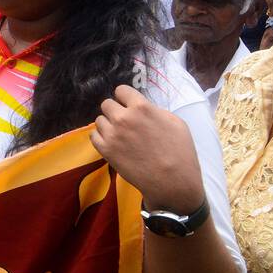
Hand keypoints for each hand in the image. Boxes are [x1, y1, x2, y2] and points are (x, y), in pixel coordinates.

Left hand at [90, 85, 204, 212]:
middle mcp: (123, 118)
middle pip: (106, 104)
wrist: (171, 181)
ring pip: (99, 120)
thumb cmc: (180, 152)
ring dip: (108, 125)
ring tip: (120, 136)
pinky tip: (112, 143)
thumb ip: (154, 111)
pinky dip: (101, 138)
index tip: (128, 105)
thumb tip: (142, 109)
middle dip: (115, 111)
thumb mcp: (175, 122)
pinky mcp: (105, 151)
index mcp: (141, 107)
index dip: (125, 98)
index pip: (121, 90)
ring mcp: (112, 135)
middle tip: (125, 122)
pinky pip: (93, 136)